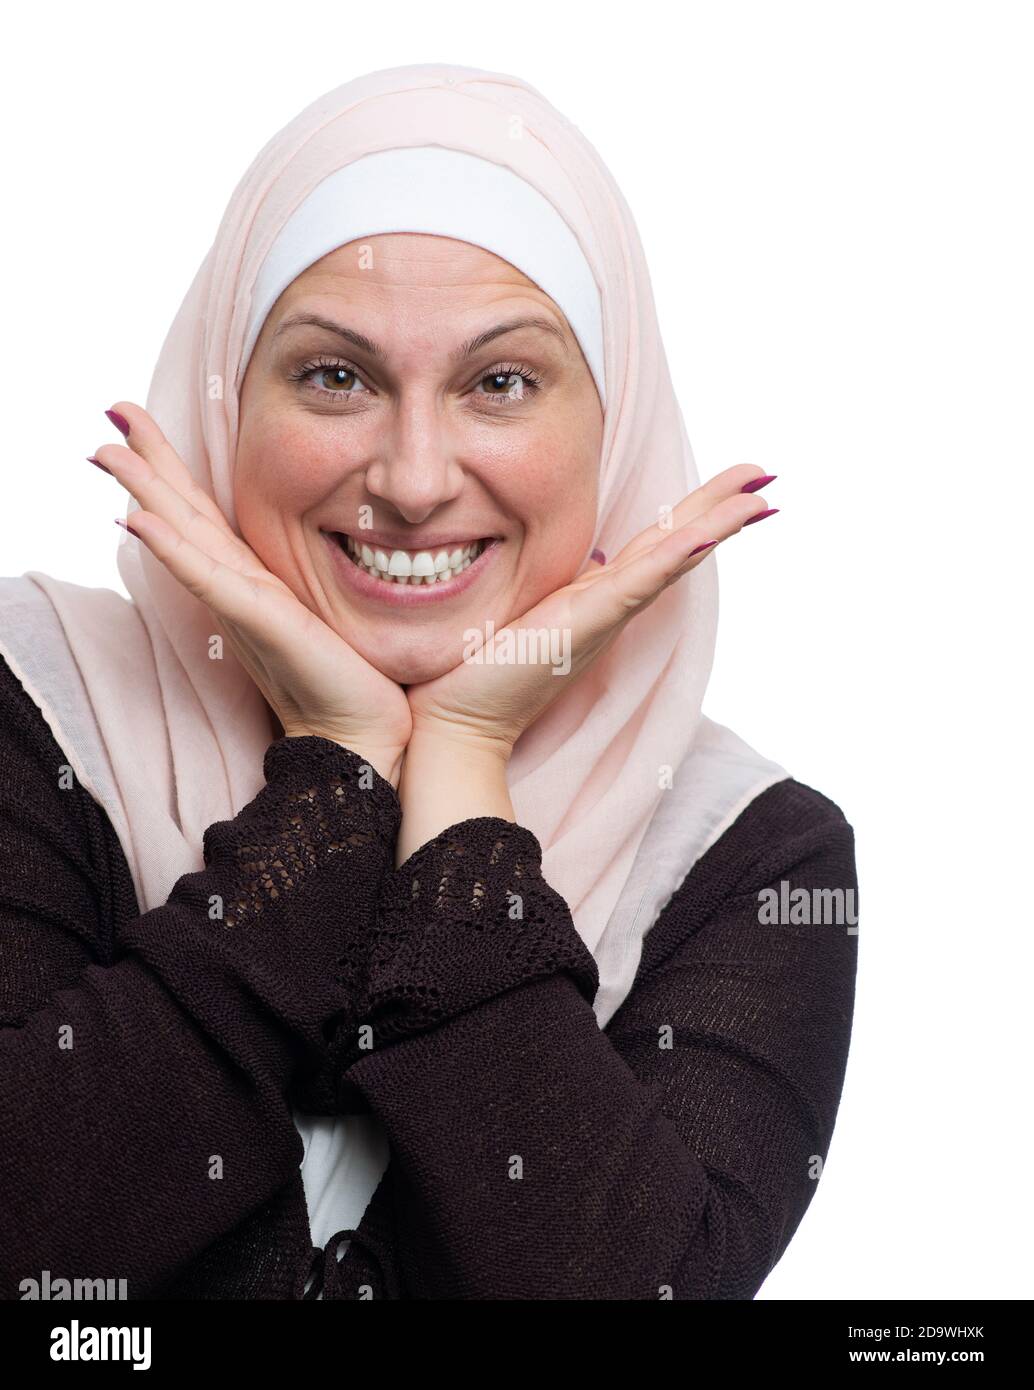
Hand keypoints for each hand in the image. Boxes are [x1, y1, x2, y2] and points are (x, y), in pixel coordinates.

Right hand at [93, 402, 411, 785]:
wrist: (364, 734)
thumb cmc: (354, 677)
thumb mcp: (328, 608)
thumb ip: (311, 576)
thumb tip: (342, 534)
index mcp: (254, 582)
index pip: (204, 515)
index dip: (172, 468)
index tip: (141, 419)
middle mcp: (239, 590)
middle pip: (183, 515)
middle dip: (148, 462)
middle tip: (111, 410)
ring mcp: (244, 606)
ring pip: (184, 537)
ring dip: (146, 491)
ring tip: (109, 449)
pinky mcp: (262, 625)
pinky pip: (210, 580)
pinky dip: (174, 550)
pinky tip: (140, 521)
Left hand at [404, 464, 777, 755]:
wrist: (455, 722)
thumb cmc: (475, 669)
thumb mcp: (519, 609)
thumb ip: (547, 587)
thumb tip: (565, 558)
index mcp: (594, 597)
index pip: (655, 544)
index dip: (697, 512)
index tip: (737, 483)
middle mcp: (607, 605)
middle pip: (676, 544)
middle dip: (722, 506)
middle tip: (766, 473)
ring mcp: (600, 615)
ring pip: (669, 559)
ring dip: (715, 526)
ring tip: (757, 498)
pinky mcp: (582, 626)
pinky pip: (635, 585)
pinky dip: (671, 559)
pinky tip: (702, 535)